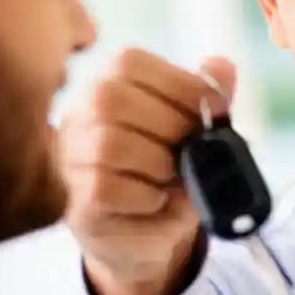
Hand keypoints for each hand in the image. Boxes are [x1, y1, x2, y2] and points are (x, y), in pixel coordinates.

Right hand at [60, 48, 235, 294]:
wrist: (147, 230)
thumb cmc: (168, 168)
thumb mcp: (196, 128)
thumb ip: (209, 95)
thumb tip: (222, 67)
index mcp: (110, 84)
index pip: (130, 63)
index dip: (180, 83)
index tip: (216, 108)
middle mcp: (81, 114)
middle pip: (112, 100)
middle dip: (170, 124)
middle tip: (192, 148)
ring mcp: (73, 158)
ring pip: (108, 145)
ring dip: (157, 162)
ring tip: (172, 174)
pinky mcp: (77, 200)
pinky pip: (106, 188)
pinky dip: (146, 195)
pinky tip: (156, 199)